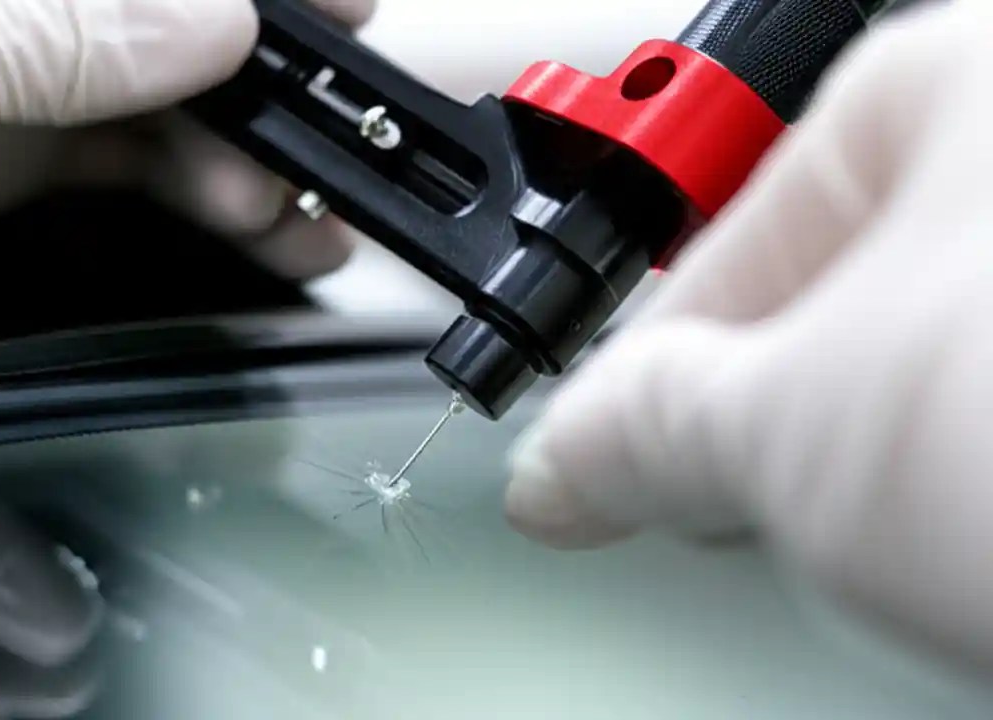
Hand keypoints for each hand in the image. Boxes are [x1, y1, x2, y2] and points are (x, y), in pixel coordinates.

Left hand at [0, 0, 373, 281]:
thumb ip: (38, 28)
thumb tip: (209, 22)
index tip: (352, 8)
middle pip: (188, 14)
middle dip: (284, 63)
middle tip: (348, 119)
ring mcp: (19, 61)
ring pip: (177, 91)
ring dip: (258, 148)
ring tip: (310, 204)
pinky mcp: (9, 142)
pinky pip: (136, 158)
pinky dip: (206, 192)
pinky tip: (253, 220)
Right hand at [505, 0, 992, 678]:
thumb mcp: (784, 428)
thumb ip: (637, 422)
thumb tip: (561, 461)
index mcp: (951, 72)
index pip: (719, 209)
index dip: (636, 342)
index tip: (597, 429)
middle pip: (830, 278)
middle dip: (755, 402)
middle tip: (719, 492)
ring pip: (924, 347)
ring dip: (861, 446)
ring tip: (877, 533)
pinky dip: (956, 461)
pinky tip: (962, 529)